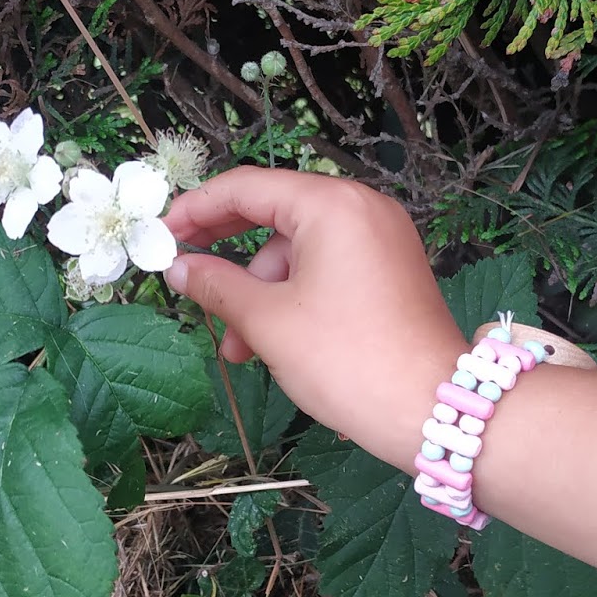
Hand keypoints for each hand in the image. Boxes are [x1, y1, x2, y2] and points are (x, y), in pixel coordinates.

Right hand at [164, 167, 464, 469]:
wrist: (433, 409)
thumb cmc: (347, 360)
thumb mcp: (268, 321)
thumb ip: (217, 285)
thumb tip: (179, 268)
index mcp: (333, 205)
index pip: (248, 187)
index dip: (197, 209)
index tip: (162, 234)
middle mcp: (362, 209)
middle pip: (275, 213)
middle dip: (226, 251)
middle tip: (184, 272)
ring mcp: (382, 239)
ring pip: (300, 251)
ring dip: (260, 292)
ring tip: (238, 348)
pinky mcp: (391, 271)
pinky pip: (328, 269)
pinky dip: (295, 297)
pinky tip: (272, 342)